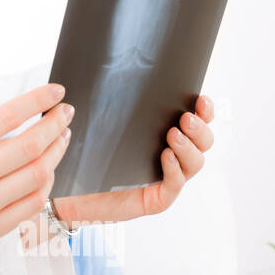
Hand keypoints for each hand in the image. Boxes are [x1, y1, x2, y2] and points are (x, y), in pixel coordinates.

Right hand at [0, 83, 74, 274]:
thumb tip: (26, 123)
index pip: (7, 116)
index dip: (38, 101)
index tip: (56, 92)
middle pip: (31, 147)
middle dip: (56, 125)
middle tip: (65, 114)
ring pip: (38, 175)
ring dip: (56, 153)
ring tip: (60, 139)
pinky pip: (32, 204)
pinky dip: (45, 184)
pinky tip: (45, 172)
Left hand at [53, 94, 214, 227]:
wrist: (70, 191)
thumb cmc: (87, 156)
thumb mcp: (102, 125)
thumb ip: (113, 104)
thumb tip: (119, 75)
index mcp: (164, 135)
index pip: (196, 122)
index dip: (204, 111)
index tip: (201, 99)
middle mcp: (172, 156)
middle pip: (203, 142)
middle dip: (199, 128)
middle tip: (186, 119)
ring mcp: (167, 179)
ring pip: (194, 163)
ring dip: (188, 148)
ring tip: (174, 135)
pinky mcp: (157, 199)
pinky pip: (175, 185)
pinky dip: (174, 170)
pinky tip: (165, 156)